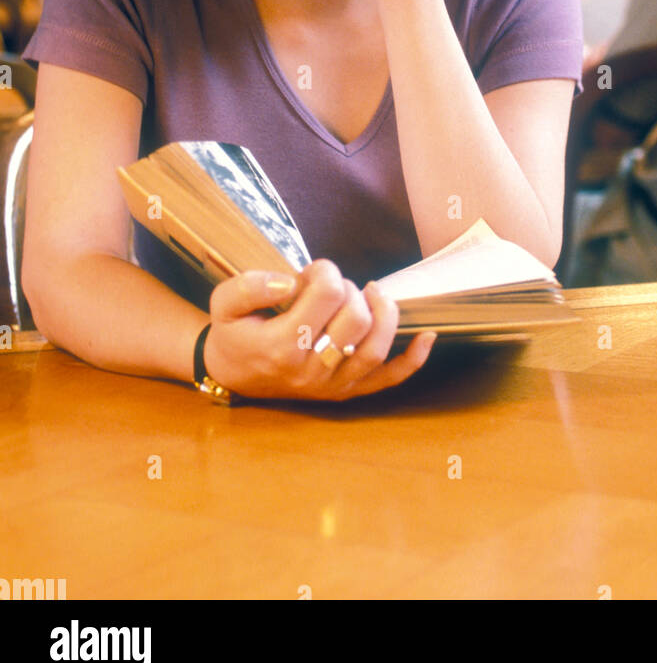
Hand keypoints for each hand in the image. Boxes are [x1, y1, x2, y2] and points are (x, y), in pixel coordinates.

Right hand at [204, 261, 435, 401]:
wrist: (231, 374)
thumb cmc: (233, 333)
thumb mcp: (224, 302)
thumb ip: (251, 286)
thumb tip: (290, 281)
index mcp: (281, 346)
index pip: (325, 296)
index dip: (324, 271)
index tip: (311, 271)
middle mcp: (310, 370)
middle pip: (354, 319)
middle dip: (349, 289)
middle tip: (330, 287)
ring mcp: (331, 384)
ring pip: (375, 348)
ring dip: (383, 313)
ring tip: (373, 293)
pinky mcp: (345, 391)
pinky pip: (386, 380)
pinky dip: (411, 360)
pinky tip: (427, 337)